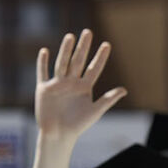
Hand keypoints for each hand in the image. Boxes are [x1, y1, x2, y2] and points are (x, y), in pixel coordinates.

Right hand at [34, 29, 123, 144]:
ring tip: (70, 36)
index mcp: (84, 87)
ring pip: (62, 63)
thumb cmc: (78, 125)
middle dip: (83, 47)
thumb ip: (108, 99)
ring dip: (65, 51)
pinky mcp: (44, 89)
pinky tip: (45, 51)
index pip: (94, 68)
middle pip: (78, 61)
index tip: (107, 45)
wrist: (58, 135)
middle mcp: (71, 83)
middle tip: (88, 32)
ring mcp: (57, 85)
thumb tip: (124, 90)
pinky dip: (42, 63)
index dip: (100, 57)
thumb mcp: (95, 111)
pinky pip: (42, 73)